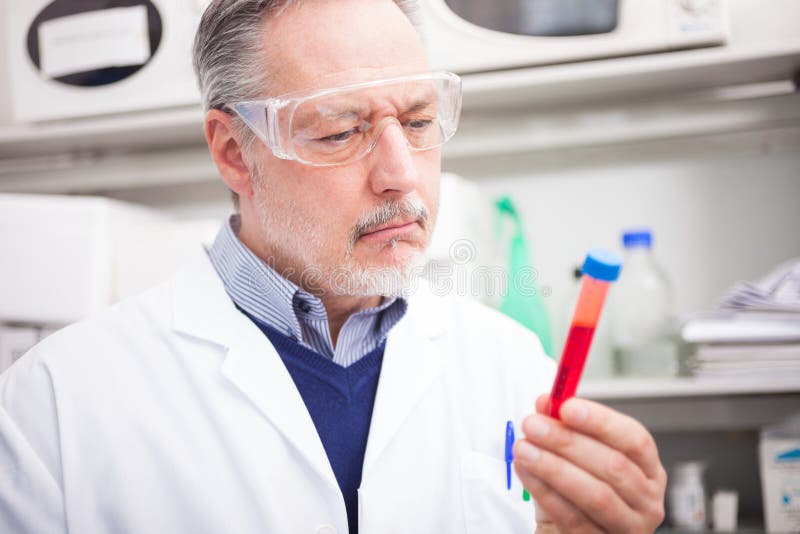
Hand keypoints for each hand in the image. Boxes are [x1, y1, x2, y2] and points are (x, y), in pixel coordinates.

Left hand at [513, 395, 666, 533]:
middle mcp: (646, 499)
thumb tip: (547, 402)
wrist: (568, 531)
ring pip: (595, 494)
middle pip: (613, 465)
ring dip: (554, 467)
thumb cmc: (579, 489)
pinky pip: (572, 517)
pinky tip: (526, 472)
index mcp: (648, 468)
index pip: (634, 439)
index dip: (600, 421)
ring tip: (525, 449)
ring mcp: (627, 526)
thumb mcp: (577, 455)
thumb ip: (564, 425)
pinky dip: (544, 492)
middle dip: (567, 441)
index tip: (566, 406)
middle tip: (534, 425)